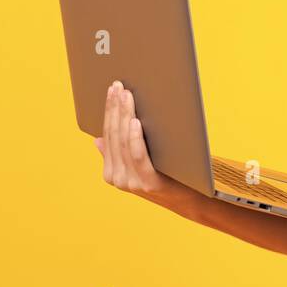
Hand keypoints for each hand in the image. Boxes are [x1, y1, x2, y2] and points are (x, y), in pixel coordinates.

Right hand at [95, 81, 199, 212]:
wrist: (189, 200)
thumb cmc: (166, 175)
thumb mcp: (139, 164)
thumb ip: (118, 153)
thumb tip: (98, 139)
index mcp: (111, 171)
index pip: (107, 134)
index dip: (109, 111)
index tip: (112, 89)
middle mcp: (118, 178)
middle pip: (115, 135)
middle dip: (116, 108)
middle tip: (118, 86)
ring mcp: (131, 182)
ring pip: (124, 142)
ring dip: (124, 116)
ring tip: (127, 96)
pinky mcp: (148, 184)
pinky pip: (138, 156)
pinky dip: (135, 138)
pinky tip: (135, 121)